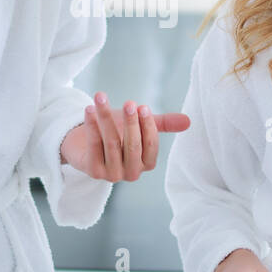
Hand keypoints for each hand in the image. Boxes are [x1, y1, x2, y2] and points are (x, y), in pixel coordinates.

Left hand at [59, 91, 189, 181]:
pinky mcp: (93, 171)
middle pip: (133, 146)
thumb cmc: (116, 132)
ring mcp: (112, 174)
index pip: (151, 145)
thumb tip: (188, 121)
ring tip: (101, 97)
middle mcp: (131, 173)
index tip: (142, 106)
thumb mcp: (139, 125)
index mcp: (146, 163)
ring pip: (113, 143)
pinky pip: (94, 146)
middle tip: (128, 103)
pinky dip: (92, 126)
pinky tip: (89, 109)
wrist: (83, 142)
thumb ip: (161, 123)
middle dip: (131, 122)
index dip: (147, 126)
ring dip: (106, 118)